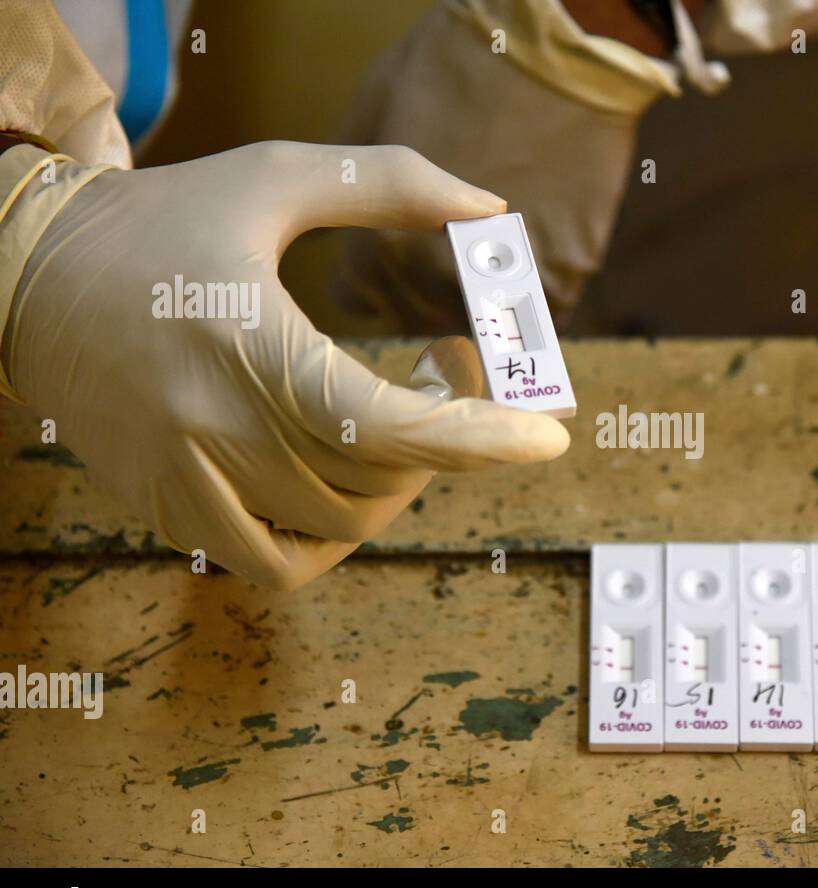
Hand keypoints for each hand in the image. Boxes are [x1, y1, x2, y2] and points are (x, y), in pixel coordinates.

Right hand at [4, 141, 570, 588]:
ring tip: (400, 418)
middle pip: (379, 481)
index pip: (386, 425)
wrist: (23, 279)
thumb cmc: (158, 223)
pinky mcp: (172, 513)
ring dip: (398, 481)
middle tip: (451, 375)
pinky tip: (343, 476)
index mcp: (244, 347)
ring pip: (341, 528)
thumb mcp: (273, 178)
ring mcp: (189, 485)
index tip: (552, 435)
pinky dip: (335, 534)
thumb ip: (389, 184)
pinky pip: (282, 564)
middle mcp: (213, 431)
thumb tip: (490, 211)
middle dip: (446, 437)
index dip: (479, 437)